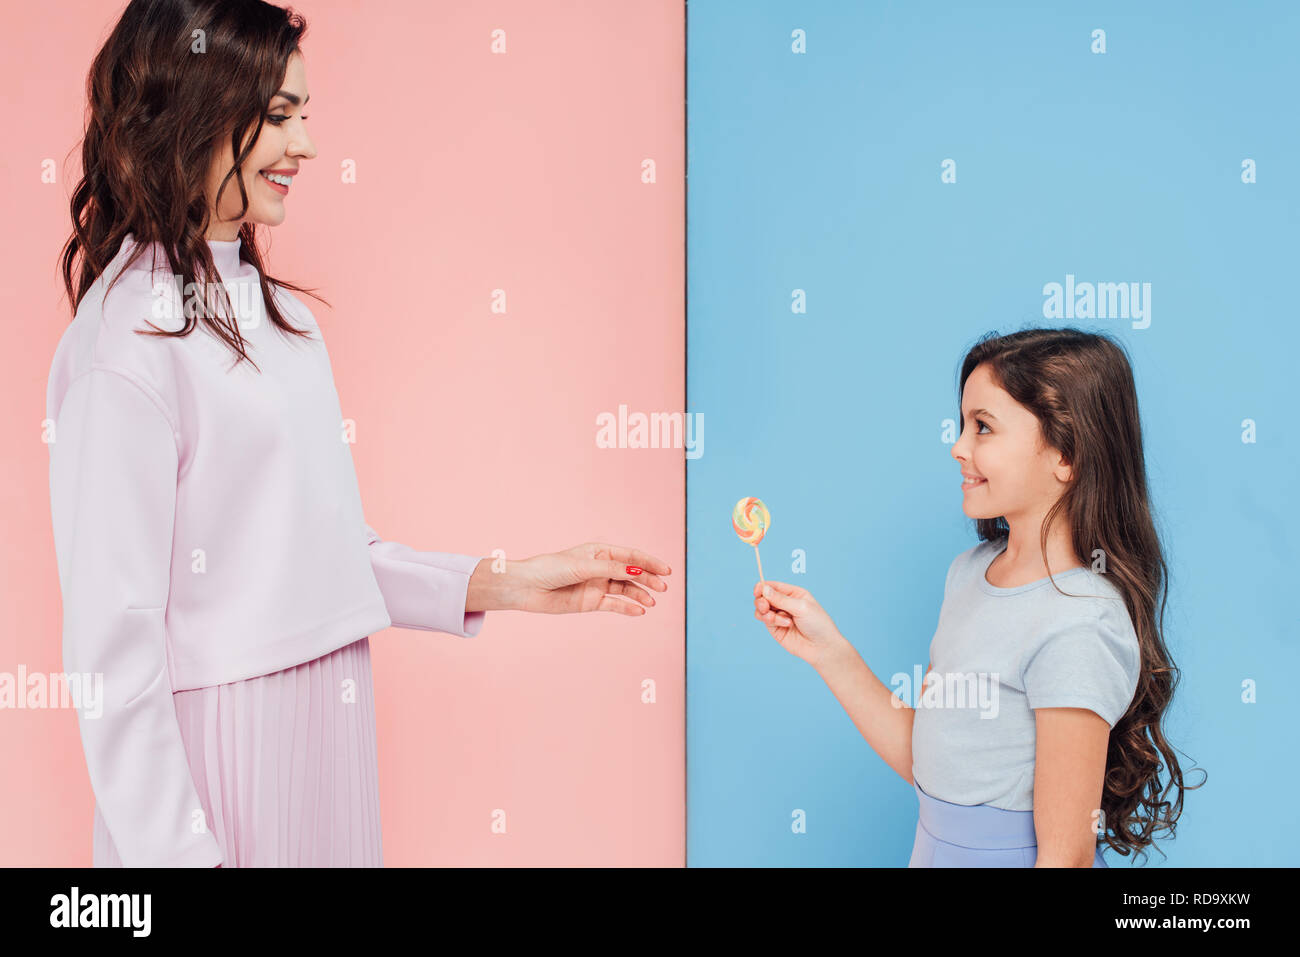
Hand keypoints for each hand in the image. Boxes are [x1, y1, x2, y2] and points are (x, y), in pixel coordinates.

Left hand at [492, 543, 670, 615]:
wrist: (527, 588)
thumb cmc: (551, 569)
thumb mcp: (583, 566)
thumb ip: (611, 570)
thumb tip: (636, 572)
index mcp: (600, 552)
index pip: (631, 556)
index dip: (650, 562)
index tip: (666, 570)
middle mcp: (601, 568)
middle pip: (632, 574)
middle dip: (649, 580)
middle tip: (663, 588)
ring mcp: (597, 585)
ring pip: (626, 590)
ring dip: (640, 595)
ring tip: (652, 603)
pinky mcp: (591, 602)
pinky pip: (614, 604)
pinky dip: (627, 608)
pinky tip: (639, 611)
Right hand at [753, 580, 844, 666]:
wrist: (822, 647)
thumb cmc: (817, 624)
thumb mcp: (801, 607)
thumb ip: (780, 599)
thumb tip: (764, 588)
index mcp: (793, 594)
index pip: (773, 586)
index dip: (763, 587)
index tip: (758, 591)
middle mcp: (785, 604)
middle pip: (763, 596)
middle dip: (761, 600)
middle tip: (765, 606)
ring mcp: (779, 616)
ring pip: (761, 609)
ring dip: (764, 612)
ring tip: (774, 617)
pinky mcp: (775, 628)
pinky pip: (765, 620)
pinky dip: (770, 620)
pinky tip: (785, 624)